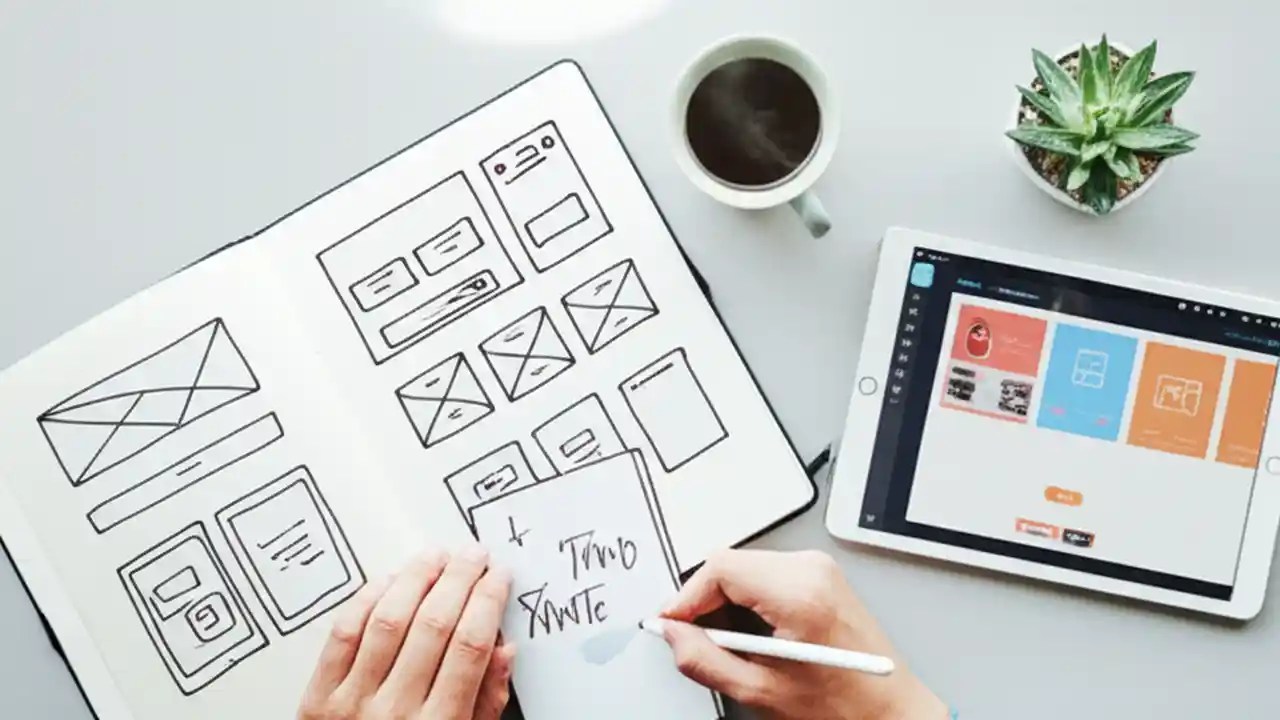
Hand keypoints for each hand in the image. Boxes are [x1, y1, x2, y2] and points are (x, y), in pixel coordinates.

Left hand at [298, 545, 515, 719]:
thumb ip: (484, 703)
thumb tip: (505, 651)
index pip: (470, 646)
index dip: (488, 601)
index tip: (499, 577)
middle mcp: (394, 712)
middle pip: (434, 625)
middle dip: (460, 580)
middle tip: (474, 554)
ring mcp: (351, 703)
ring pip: (388, 620)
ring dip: (416, 579)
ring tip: (436, 556)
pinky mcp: (317, 698)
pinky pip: (342, 635)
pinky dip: (365, 601)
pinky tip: (387, 581)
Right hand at [660, 549, 945, 719]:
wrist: (891, 710)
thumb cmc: (845, 705)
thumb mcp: (762, 692)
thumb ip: (706, 661)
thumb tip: (674, 636)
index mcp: (799, 593)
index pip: (720, 568)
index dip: (686, 597)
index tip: (671, 622)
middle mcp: (811, 570)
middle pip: (730, 564)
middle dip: (704, 600)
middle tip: (693, 636)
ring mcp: (818, 569)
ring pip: (745, 566)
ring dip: (725, 600)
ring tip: (730, 642)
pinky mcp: (820, 574)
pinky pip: (765, 572)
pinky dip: (747, 597)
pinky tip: (752, 632)